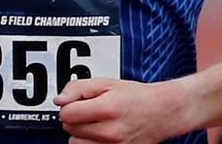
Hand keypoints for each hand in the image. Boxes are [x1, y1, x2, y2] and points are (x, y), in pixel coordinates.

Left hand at [56, 77, 172, 143]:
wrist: (162, 112)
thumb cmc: (136, 96)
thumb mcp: (107, 83)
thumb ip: (79, 88)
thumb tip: (59, 100)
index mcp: (107, 109)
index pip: (66, 113)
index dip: (68, 105)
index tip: (77, 102)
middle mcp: (110, 132)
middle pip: (69, 129)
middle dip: (75, 118)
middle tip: (90, 110)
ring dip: (80, 133)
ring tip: (95, 123)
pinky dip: (90, 143)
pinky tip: (100, 134)